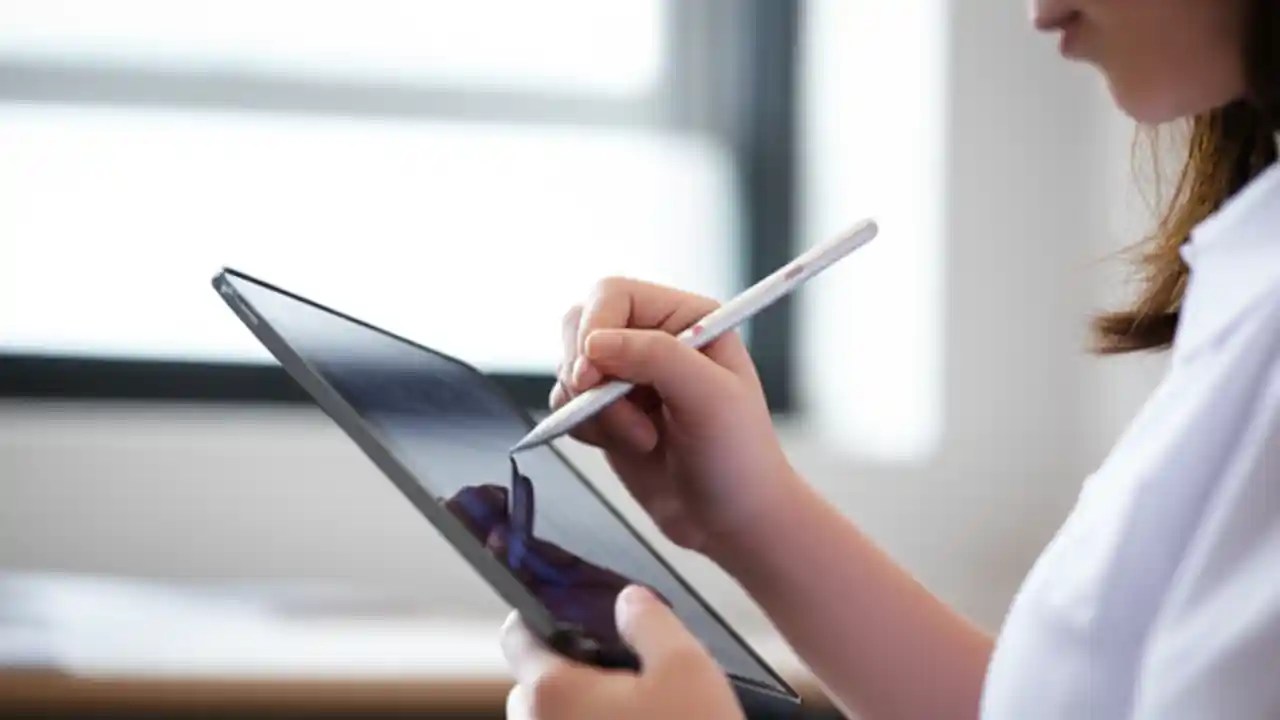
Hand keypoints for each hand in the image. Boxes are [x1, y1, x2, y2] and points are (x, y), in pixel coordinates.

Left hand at [501, 585, 743, 719]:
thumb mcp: (688, 668)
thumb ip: (651, 622)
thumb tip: (628, 600)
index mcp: (553, 691)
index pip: (515, 638)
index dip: (536, 618)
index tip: (560, 616)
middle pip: (528, 692)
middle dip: (561, 679)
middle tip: (610, 675)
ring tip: (628, 717)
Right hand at [553, 277, 799, 557]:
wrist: (735, 520)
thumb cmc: (740, 458)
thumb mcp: (710, 398)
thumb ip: (655, 357)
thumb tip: (593, 343)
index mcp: (685, 319)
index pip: (613, 296)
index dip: (595, 328)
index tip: (592, 374)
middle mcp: (653, 340)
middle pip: (580, 326)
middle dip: (587, 373)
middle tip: (614, 410)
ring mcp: (628, 378)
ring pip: (569, 369)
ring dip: (592, 409)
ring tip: (642, 438)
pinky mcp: (609, 413)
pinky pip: (567, 406)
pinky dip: (584, 428)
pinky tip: (629, 447)